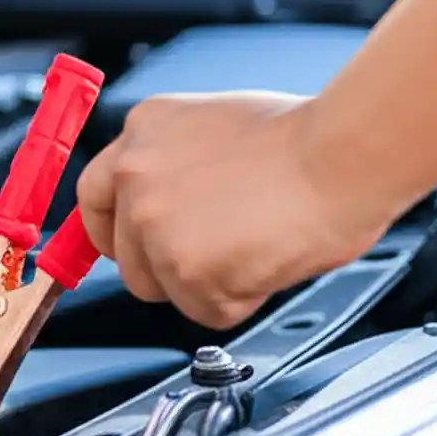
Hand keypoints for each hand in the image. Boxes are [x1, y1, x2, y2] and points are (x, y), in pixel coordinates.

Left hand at [76, 92, 392, 328]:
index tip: (126, 244)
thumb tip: (168, 201)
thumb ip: (173, 163)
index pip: (93, 195)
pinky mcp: (184, 271)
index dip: (112, 228)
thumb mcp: (212, 125)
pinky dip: (239, 298)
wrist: (343, 152)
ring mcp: (153, 226)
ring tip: (251, 244)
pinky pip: (205, 310)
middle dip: (164, 263)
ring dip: (202, 282)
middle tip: (216, 249)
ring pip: (160, 287)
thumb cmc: (305, 135)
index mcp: (141, 131)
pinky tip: (265, 259)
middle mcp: (133, 176)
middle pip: (123, 254)